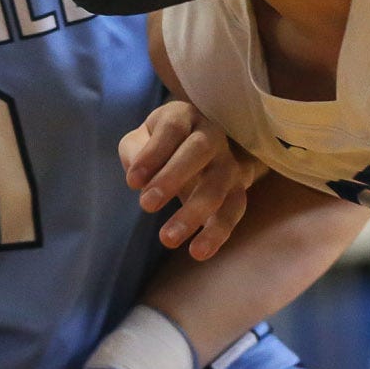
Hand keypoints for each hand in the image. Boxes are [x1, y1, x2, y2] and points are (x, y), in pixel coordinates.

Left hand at [119, 101, 263, 259]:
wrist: (196, 151)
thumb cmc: (159, 146)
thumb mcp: (139, 142)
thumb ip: (134, 154)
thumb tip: (138, 180)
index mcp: (184, 116)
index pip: (172, 129)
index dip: (153, 153)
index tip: (132, 181)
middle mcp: (212, 135)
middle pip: (199, 150)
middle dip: (172, 178)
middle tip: (146, 206)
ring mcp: (228, 162)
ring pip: (219, 185)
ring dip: (194, 213)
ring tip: (168, 240)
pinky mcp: (237, 189)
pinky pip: (233, 210)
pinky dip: (218, 232)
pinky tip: (198, 252)